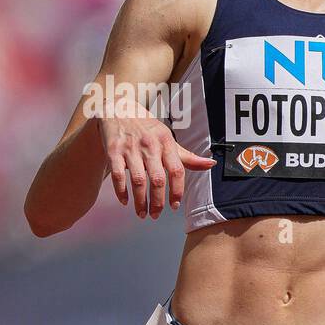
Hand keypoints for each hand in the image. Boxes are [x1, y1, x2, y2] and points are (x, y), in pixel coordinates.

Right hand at [100, 96, 214, 218]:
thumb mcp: (167, 138)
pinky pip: (118, 176)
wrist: (119, 110)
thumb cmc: (147, 128)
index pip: (177, 170)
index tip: (175, 205)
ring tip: (142, 214)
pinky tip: (125, 201)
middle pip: (158, 179)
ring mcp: (131, 148)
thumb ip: (186, 156)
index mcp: (166, 142)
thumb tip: (211, 164)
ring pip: (138, 181)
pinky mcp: (113, 151)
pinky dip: (121, 192)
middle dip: (158, 202)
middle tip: (156, 215)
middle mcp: (149, 145)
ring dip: (140, 201)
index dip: (177, 191)